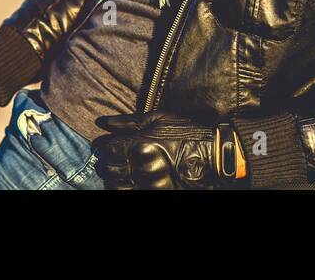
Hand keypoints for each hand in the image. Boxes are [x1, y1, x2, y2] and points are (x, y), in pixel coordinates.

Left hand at [93, 112, 245, 188]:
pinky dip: (125, 189)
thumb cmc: (186, 133)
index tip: (107, 145)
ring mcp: (148, 184)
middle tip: (112, 159)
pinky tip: (130, 182)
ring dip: (113, 179)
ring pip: (116, 186)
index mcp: (139, 144)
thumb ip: (128, 121)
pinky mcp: (155, 194)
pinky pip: (130, 195)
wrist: (212, 156)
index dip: (104, 146)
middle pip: (108, 169)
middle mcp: (141, 166)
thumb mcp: (158, 119)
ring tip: (119, 172)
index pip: (107, 148)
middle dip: (106, 163)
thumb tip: (103, 122)